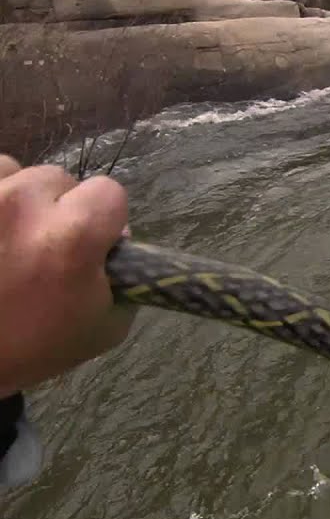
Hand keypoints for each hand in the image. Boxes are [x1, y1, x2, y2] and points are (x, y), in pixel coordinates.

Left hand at [0, 155, 134, 398]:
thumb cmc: (32, 347)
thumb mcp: (106, 325)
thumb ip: (129, 277)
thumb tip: (119, 239)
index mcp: (74, 235)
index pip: (109, 192)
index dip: (104, 220)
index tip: (89, 246)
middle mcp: (25, 204)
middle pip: (60, 180)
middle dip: (58, 210)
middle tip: (39, 250)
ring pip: (17, 171)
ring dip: (19, 198)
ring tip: (7, 238)